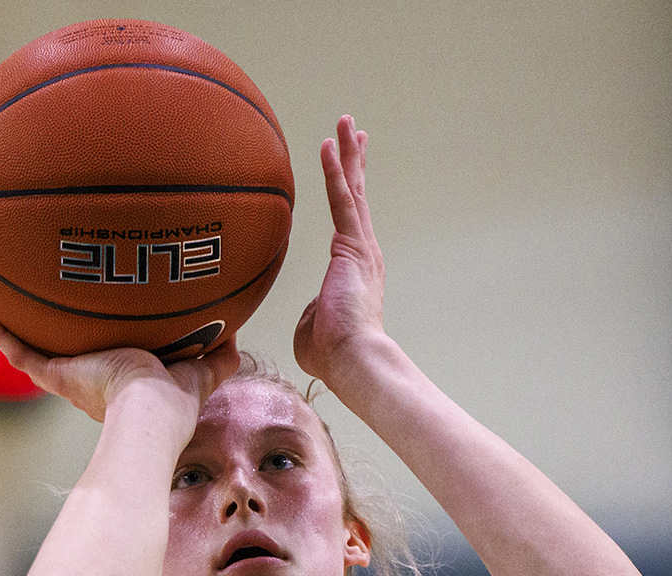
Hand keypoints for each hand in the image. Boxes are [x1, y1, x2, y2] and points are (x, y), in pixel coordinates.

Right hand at [0, 313, 239, 421]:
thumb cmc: (175, 399)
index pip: (114, 366)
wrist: (148, 409)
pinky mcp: (57, 375)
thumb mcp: (203, 372)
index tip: (109, 331)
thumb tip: (235, 332)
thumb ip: (220, 357)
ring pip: (41, 356)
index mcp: (126, 385)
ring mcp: (71, 380)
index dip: (111, 350)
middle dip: (65, 344)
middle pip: (74, 361)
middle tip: (53, 317)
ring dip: (22, 334)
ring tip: (4, 308)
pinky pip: (22, 353)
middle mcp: (94, 384)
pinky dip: (3, 335)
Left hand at [293, 115, 387, 384]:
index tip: (349, 165)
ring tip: (344, 121)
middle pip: (358, 195)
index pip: (351, 218)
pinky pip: (341, 201)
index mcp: (354, 266)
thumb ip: (309, 311)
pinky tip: (327, 147)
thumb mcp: (312, 326)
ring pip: (352, 190)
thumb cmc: (333, 353)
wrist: (353, 359)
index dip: (349, 189)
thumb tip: (308, 311)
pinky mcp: (352, 247)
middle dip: (354, 160)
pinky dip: (333, 173)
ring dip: (346, 154)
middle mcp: (363, 251)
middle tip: (352, 130)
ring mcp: (360, 247)